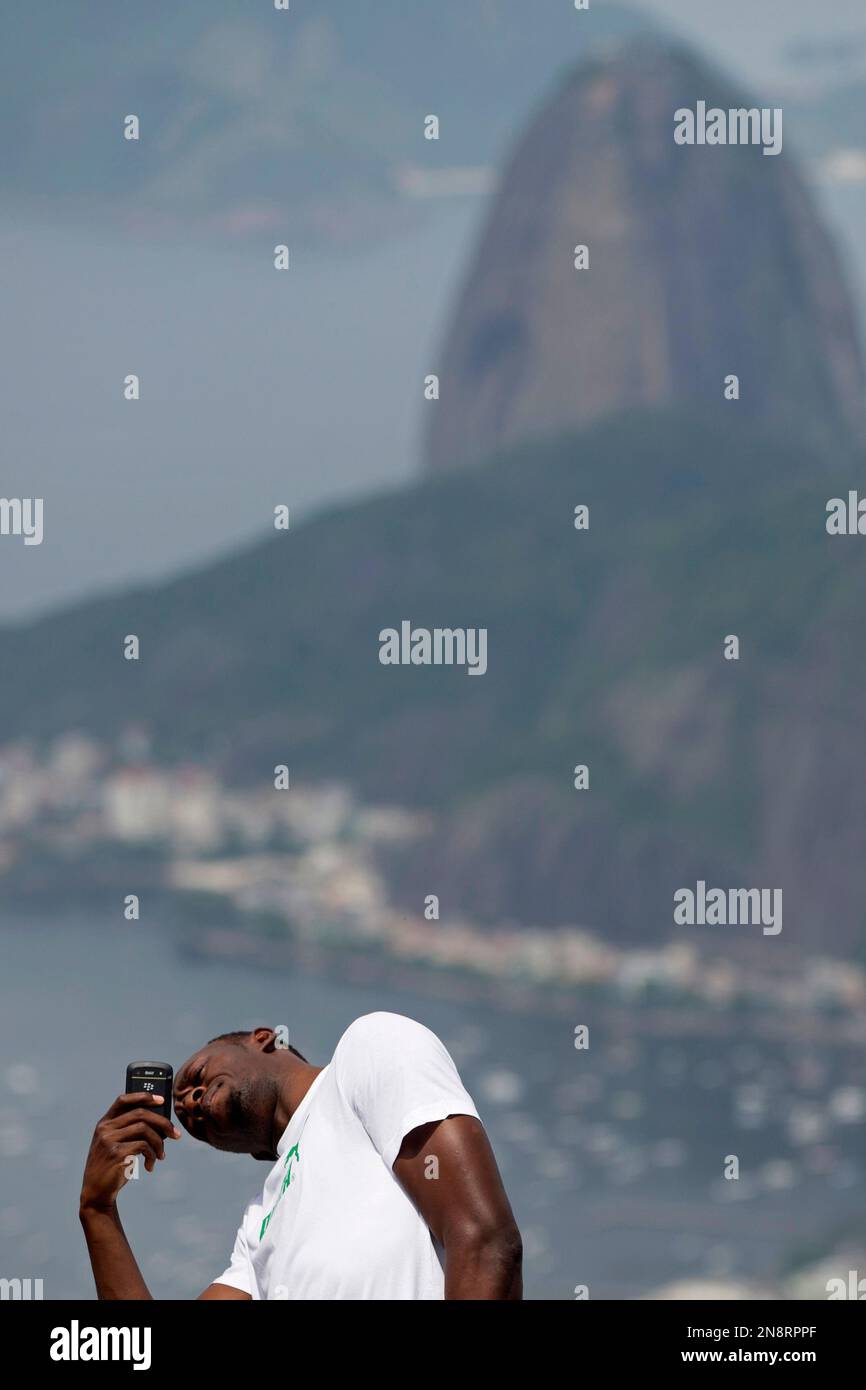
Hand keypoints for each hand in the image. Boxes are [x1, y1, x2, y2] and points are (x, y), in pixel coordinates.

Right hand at [80, 1092, 180, 1211]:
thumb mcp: (115, 1144)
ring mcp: (109, 1140)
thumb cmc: (111, 1166)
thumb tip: (161, 1123)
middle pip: (140, 1114)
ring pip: (145, 1129)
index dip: (143, 1097)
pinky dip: (153, 1155)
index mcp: (104, 1123)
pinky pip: (144, 1146)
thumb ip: (129, 1131)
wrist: (96, 1192)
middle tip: (175, 1134)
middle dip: (162, 1123)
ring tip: (161, 1155)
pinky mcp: (116, 1154)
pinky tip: (151, 1165)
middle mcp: (105, 1129)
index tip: (161, 1100)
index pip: (123, 1100)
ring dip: (159, 1143)